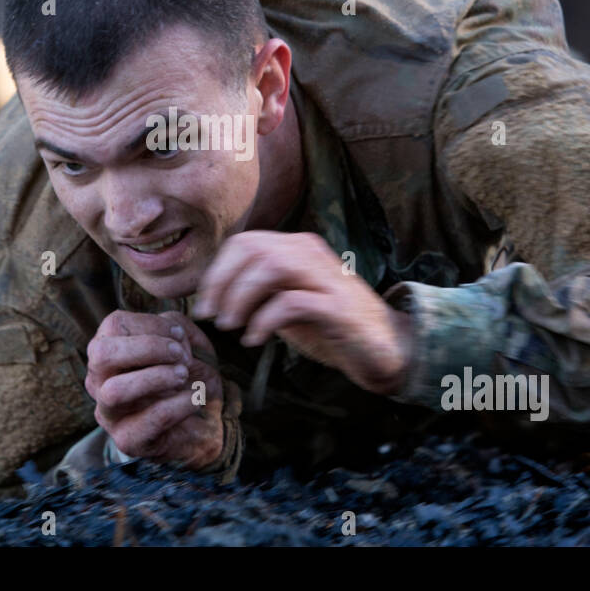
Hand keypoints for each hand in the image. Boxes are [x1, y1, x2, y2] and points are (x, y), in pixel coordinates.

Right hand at [84, 309, 225, 470]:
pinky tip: (194, 399)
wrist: (206, 421)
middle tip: (179, 355)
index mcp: (108, 351)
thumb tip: (172, 336)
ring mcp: (109, 413)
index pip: (114, 325)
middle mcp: (99, 381)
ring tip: (183, 375)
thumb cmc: (186, 374)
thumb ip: (175, 327)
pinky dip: (178, 404)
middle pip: (102, 354)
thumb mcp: (184, 341)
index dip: (151, 325)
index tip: (179, 336)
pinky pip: (149, 420)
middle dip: (147, 348)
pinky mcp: (127, 440)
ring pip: (115, 391)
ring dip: (157, 377)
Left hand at [192, 231, 411, 395]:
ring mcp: (327, 278)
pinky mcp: (338, 307)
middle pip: (254, 248)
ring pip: (271, 267)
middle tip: (212, 316)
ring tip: (230, 326)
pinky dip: (264, 320)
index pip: (245, 242)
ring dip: (241, 297)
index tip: (205, 305)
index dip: (217, 272)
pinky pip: (292, 302)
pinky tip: (255, 339)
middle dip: (222, 282)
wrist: (384, 348)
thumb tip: (212, 296)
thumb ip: (258, 292)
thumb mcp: (286, 303)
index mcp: (297, 249)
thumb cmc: (330, 327)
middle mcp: (312, 254)